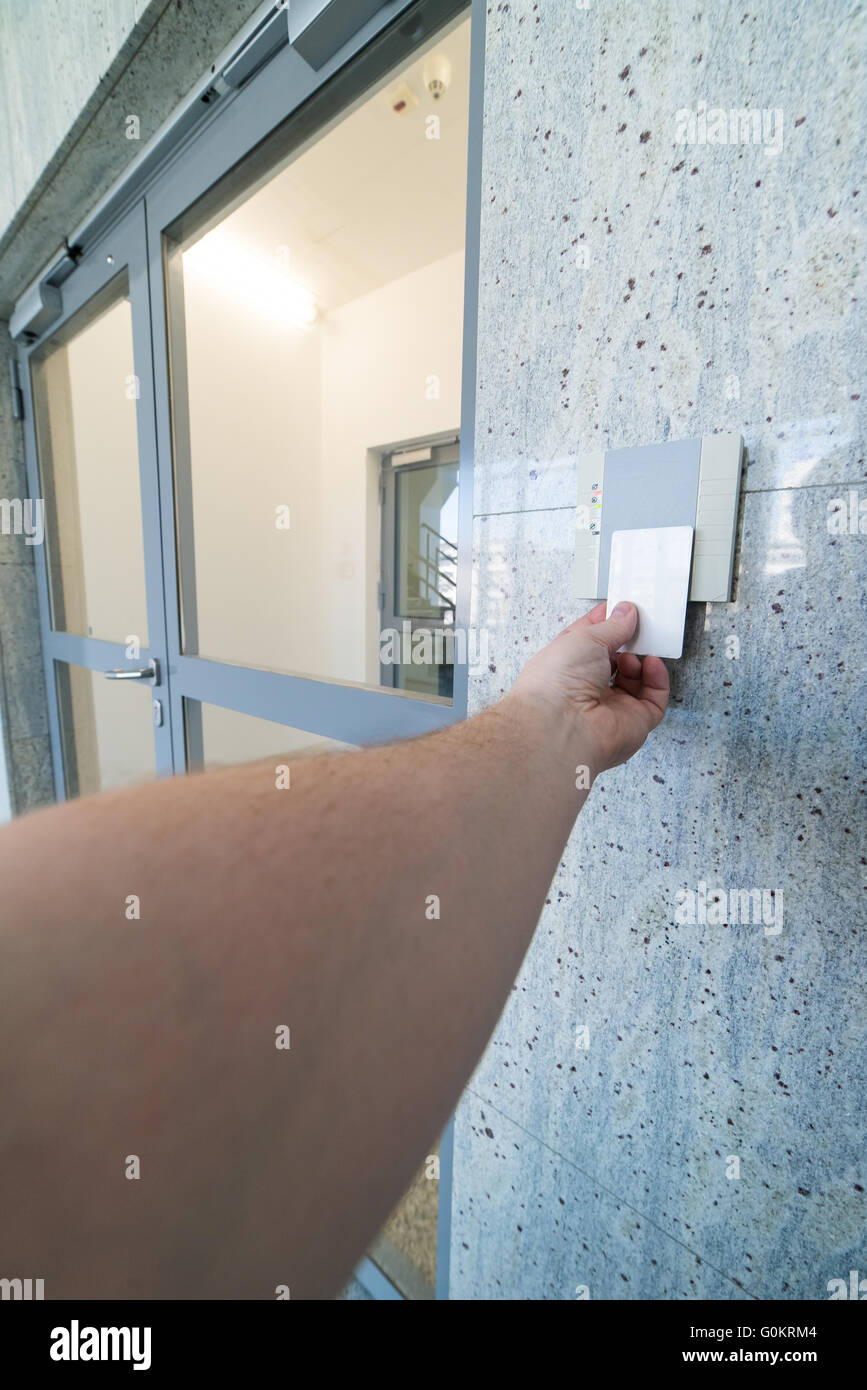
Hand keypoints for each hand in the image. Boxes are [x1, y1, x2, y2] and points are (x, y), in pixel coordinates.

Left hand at [509, 601, 669, 775]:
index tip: (624, 607)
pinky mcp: (634, 722)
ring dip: (642, 660)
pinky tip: (651, 663)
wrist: (561, 726)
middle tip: (640, 625)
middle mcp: (588, 688)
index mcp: (567, 666)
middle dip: (629, 642)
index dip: (608, 623)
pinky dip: (657, 679)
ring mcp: (611, 707)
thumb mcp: (584, 638)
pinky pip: (655, 699)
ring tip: (642, 646)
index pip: (592, 642)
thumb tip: (627, 612)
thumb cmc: (556, 683)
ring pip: (637, 680)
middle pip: (616, 661)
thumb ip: (611, 625)